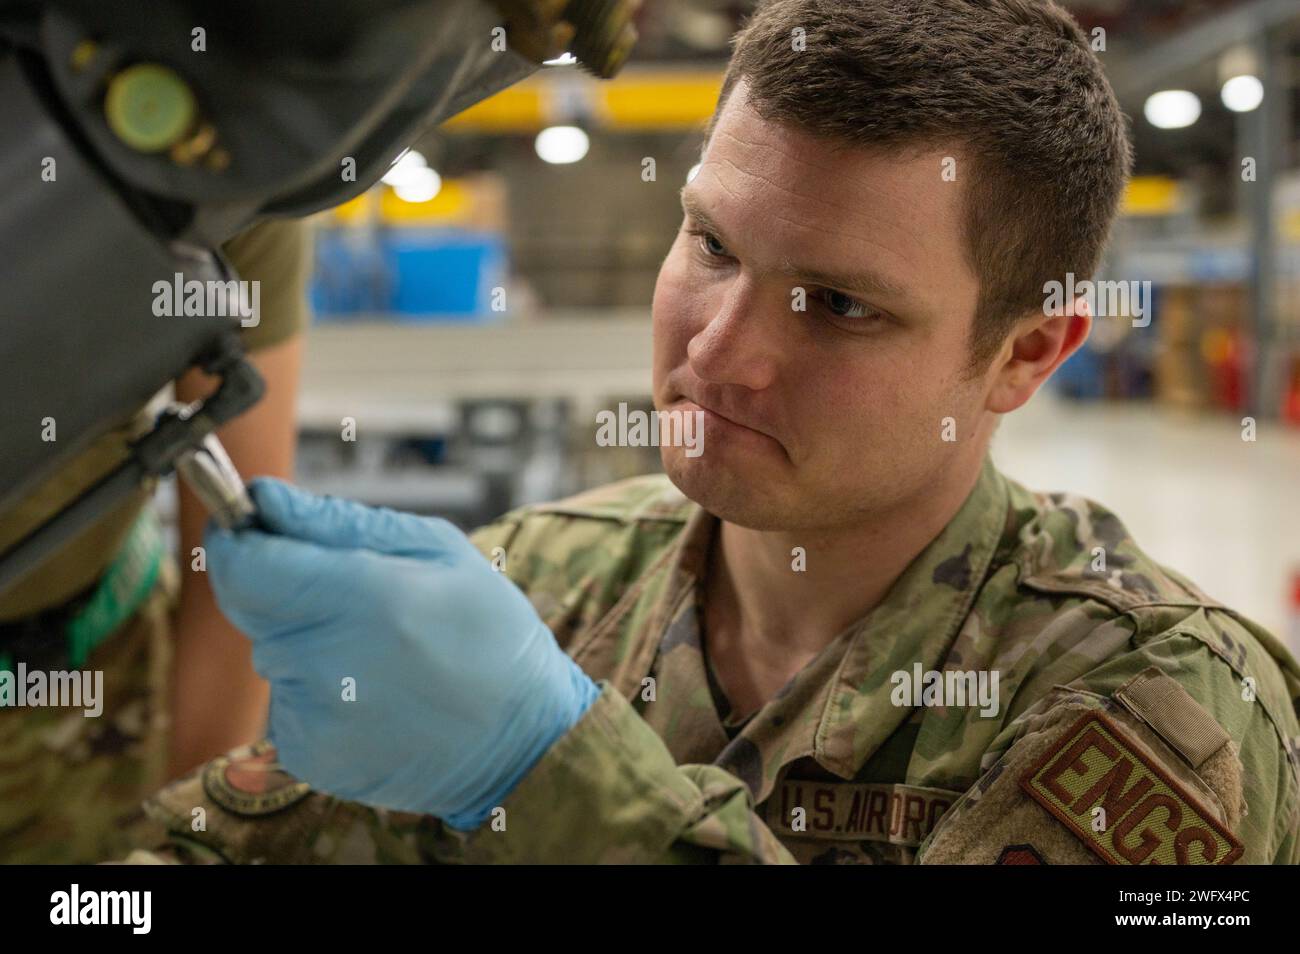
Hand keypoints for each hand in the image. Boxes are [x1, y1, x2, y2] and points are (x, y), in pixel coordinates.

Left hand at [204, 478, 599, 828]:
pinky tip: (374, 691)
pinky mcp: (309, 754)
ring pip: (270, 651)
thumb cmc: (489, 634)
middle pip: (250, 604)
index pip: (244, 563)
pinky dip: (316, 688)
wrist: (522, 742)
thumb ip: (341, 523)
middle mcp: (327, 661)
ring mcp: (314, 715)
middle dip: (284, 586)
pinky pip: (286, 700)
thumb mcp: (439, 551)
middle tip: (352, 594)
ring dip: (306, 639)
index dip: (238, 537)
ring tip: (379, 650)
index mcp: (365, 597)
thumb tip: (264, 499)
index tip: (250, 524)